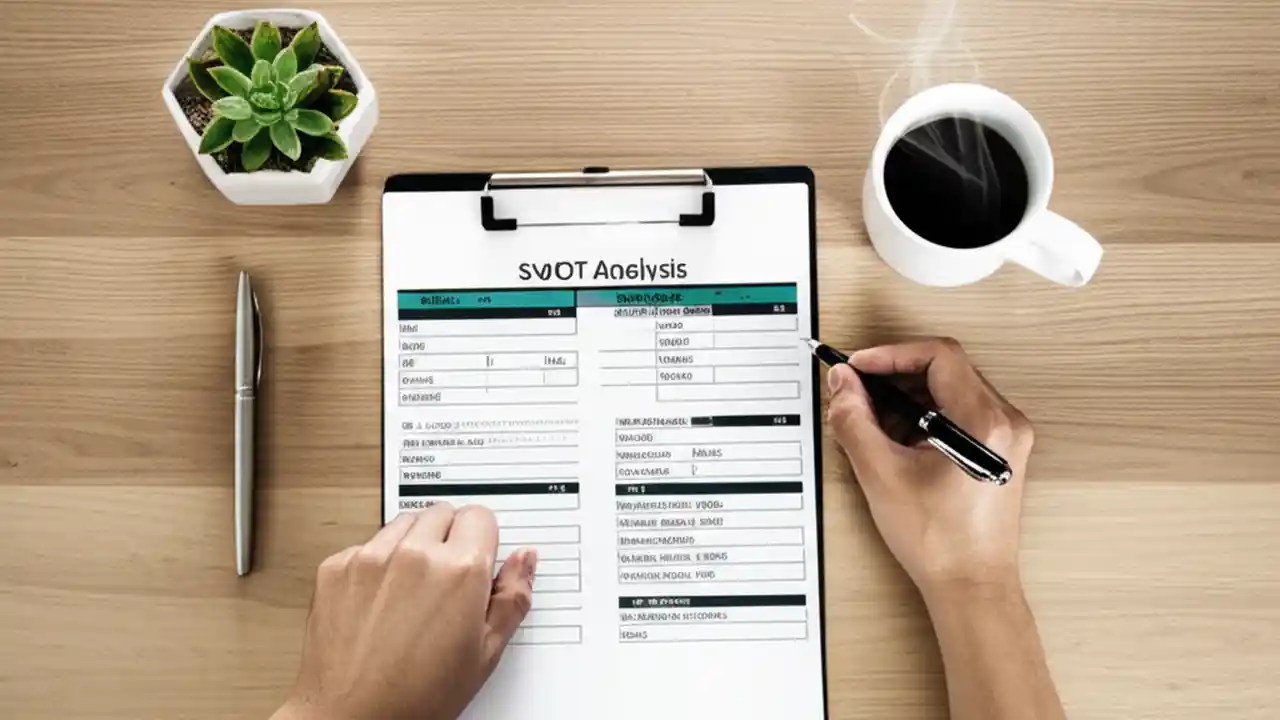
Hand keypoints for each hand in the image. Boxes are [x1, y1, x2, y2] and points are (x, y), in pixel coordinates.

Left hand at [272, 504, 536, 719]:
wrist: (351, 719)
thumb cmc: (418, 698)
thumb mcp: (484, 654)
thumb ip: (512, 598)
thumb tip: (526, 559)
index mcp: (460, 571)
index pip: (481, 517)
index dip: (483, 541)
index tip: (478, 563)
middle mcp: (415, 554)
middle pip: (443, 512)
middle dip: (450, 537)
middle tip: (447, 580)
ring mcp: (371, 558)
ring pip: (404, 522)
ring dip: (414, 543)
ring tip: (413, 590)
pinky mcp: (336, 567)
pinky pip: (365, 545)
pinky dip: (376, 563)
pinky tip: (381, 601)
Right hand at [825, 338, 1033, 599]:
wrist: (970, 585)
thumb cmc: (940, 543)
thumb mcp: (881, 474)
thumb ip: (855, 420)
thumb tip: (843, 383)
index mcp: (985, 423)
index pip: (938, 356)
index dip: (891, 354)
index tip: (859, 367)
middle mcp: (1004, 423)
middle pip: (945, 369)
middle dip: (894, 376)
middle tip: (857, 391)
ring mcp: (1005, 437)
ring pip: (950, 390)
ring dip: (907, 397)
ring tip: (872, 420)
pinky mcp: (998, 450)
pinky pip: (958, 412)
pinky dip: (923, 416)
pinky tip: (895, 439)